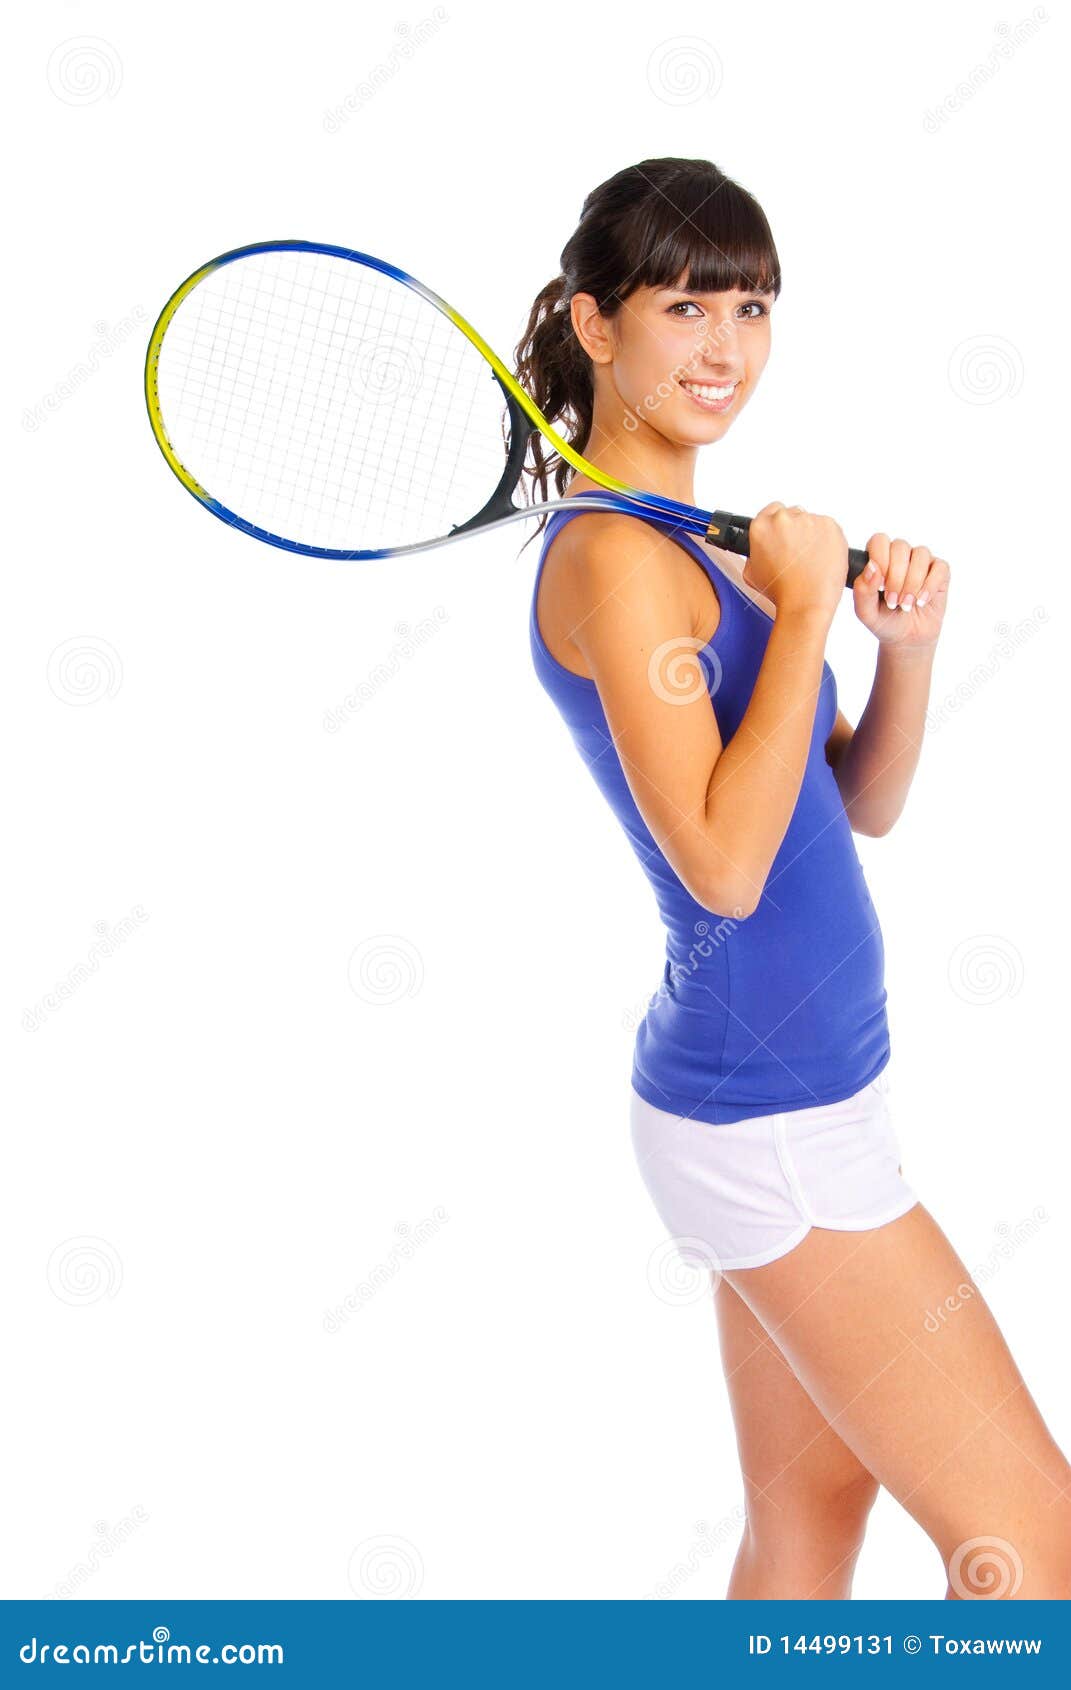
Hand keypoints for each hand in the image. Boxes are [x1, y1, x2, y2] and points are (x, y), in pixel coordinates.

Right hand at [743, 502, 847, 624]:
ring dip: (811, 534)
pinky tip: (822, 557)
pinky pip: (828, 527)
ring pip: (811, 521)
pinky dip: (827, 539)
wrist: (807, 603)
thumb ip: (755, 552)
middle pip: (792, 514)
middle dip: (795, 530)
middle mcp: (783, 519)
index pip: (770, 511)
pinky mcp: (829, 525)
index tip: (784, 535)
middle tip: (798, 552)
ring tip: (811, 559)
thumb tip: (762, 547)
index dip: (778, 526)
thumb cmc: (783, 592)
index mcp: (761, 527)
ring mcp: (808, 520)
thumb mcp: (752, 573)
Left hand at [853, 534, 949, 648]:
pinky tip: (921, 601)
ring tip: (905, 604)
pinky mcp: (940, 571)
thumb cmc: (883, 620)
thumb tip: (872, 567)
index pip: (879, 541)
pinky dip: (930, 586)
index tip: (879, 586)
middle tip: (892, 601)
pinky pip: (940, 567)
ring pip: (921, 554)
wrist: (906, 638)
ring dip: (912, 582)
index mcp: (879, 557)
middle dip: (896, 577)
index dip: (880, 559)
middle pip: (900, 546)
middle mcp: (901, 554)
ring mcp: (921, 560)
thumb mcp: (865, 611)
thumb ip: (862, 589)